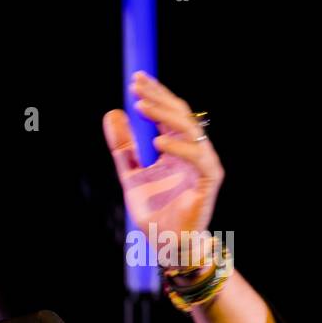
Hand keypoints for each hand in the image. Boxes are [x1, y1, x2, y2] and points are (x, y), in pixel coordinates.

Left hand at [103, 72, 224, 244]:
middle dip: (158, 97)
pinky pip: (199, 158)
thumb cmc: (154, 211)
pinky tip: (157, 141)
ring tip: (141, 106)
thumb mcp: (131, 174)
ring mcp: (203, 164)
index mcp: (177, 147)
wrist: (166, 243)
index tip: (135, 79)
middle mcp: (193, 150)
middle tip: (137, 84)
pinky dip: (179, 147)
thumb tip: (112, 113)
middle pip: (180, 115)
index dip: (154, 95)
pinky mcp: (209, 181)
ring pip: (190, 130)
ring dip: (165, 116)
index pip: (167, 113)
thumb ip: (123, 147)